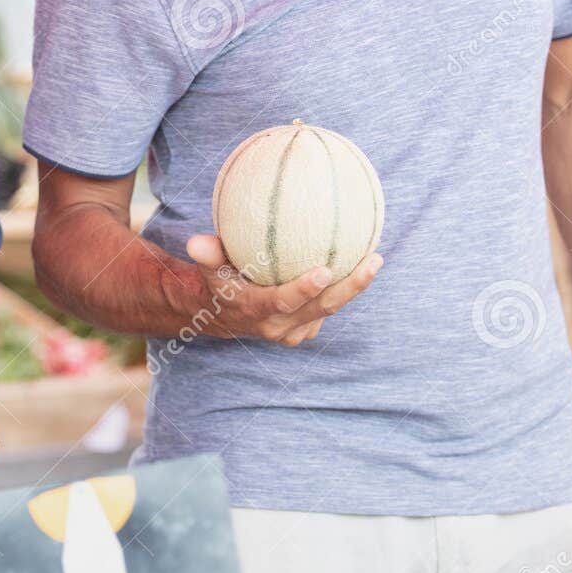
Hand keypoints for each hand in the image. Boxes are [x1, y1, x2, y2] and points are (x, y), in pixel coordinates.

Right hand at [184, 234, 382, 347]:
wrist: (225, 317)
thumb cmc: (219, 282)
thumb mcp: (209, 269)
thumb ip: (207, 255)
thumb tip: (197, 241)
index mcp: (256, 310)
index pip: (283, 302)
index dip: (305, 290)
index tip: (324, 271)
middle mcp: (280, 326)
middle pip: (322, 308)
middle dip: (350, 288)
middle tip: (372, 261)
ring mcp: (296, 330)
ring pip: (330, 310)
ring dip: (354, 287)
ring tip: (374, 259)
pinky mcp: (306, 328)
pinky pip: (329, 308)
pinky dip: (345, 288)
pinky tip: (360, 261)